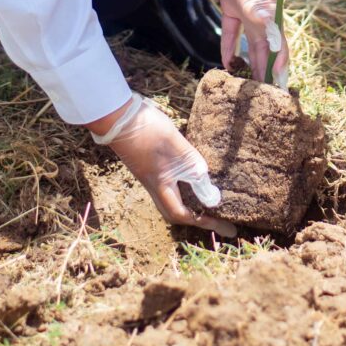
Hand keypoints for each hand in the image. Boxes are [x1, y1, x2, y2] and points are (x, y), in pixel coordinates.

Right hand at [88, 94, 235, 235]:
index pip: (184, 215)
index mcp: (161, 185)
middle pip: (175, 212)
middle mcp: (154, 185)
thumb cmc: (147, 131)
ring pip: (172, 198)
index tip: (228, 229)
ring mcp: (150, 174)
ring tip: (209, 201)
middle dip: (197, 218)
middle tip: (219, 219)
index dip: (206, 223)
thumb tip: (212, 197)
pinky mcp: (149, 163)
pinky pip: (170, 184)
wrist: (117, 116)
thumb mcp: (177, 148)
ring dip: (191, 204)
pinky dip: (184, 187)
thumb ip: (195, 170)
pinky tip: (193, 177)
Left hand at [211, 0, 289, 87]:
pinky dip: (231, 47)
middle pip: (266, 49)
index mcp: (271, 12)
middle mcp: (263, 15)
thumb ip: (256, 6)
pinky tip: (227, 63)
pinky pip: (234, 32)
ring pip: (251, 44)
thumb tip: (267, 28)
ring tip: (247, 86)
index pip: (280, 45)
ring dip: (250, 63)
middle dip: (265, 72)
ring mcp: (249, 10)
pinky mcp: (234, 5)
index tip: (279, 88)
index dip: (281, 66)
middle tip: (263, 98)